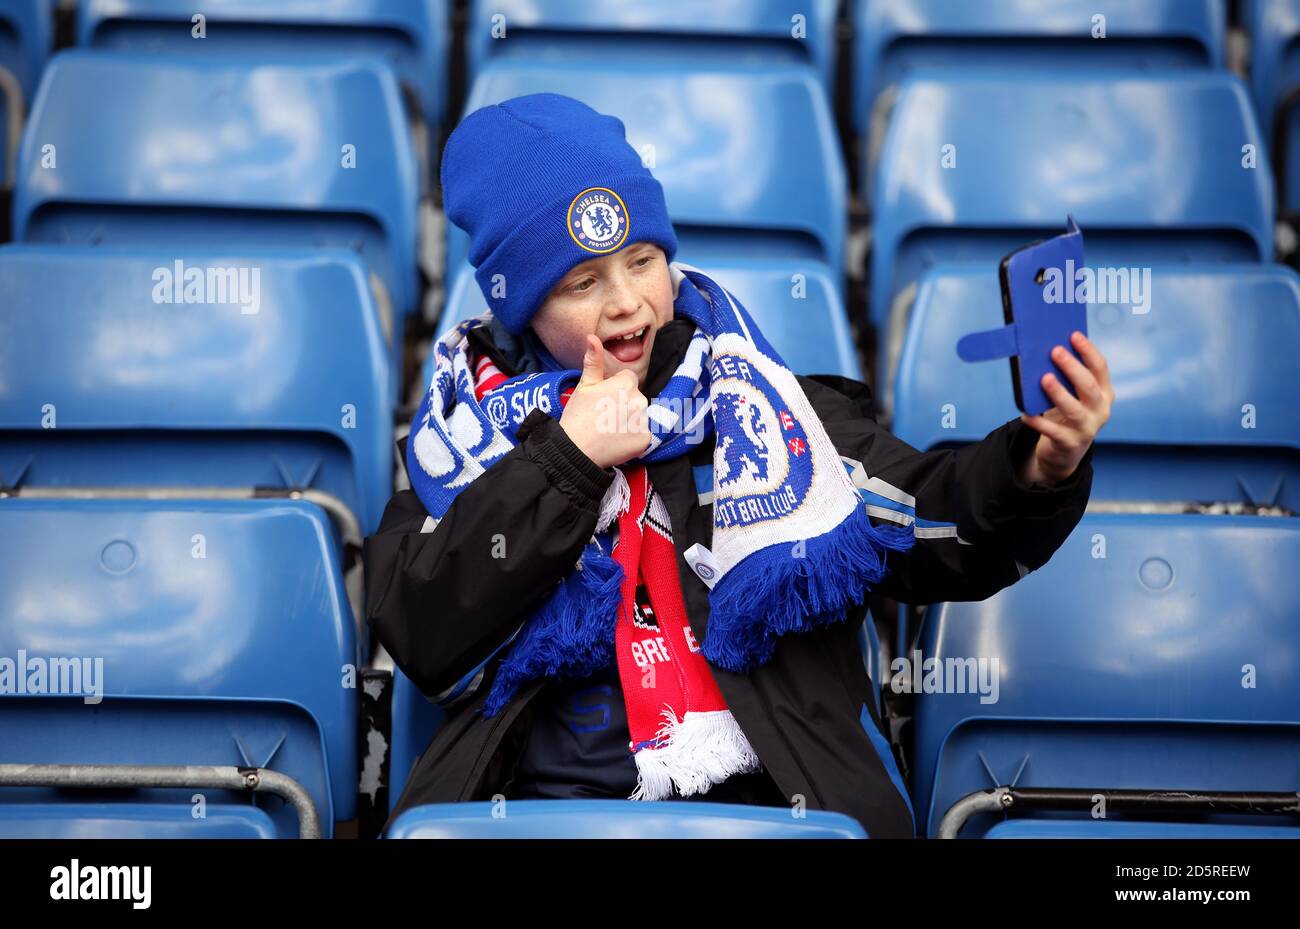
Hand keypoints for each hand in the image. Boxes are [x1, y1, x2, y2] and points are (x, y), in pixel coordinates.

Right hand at [559, 335, 651, 468]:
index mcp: (626, 384)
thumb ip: (592, 361)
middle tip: (603, 417)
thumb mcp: (583, 386)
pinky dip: (632, 438)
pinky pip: (642, 434)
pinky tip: (616, 440)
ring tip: (608, 430)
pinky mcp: (645, 439)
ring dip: (629, 421)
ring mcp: (644, 420)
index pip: (628, 380)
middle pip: (635, 397)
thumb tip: (592, 337)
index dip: (614, 389)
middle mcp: (639, 400)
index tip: (602, 401)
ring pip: (640, 415)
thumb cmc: (577, 416)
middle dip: (623, 404)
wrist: (575, 449)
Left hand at [1017, 330, 1112, 485]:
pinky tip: (1026, 413)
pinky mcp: (1070, 443)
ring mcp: (1087, 428)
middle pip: (1088, 386)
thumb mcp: (1073, 394)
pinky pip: (1053, 431)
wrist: (1066, 450)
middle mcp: (1101, 410)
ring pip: (1073, 409)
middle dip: (1072, 367)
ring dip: (1058, 392)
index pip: (1100, 368)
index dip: (1088, 351)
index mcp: (1104, 392)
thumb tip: (1046, 349)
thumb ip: (1067, 377)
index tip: (1074, 335)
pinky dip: (1039, 422)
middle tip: (1055, 351)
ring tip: (1044, 378)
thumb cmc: (1068, 412)